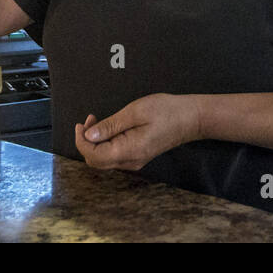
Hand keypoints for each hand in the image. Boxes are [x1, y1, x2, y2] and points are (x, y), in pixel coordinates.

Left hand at [73, 94, 201, 171]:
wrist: (191, 118)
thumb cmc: (166, 111)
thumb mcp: (135, 112)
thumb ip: (111, 125)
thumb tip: (88, 136)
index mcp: (128, 151)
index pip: (93, 156)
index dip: (81, 141)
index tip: (81, 123)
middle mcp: (130, 161)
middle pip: (96, 161)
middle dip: (86, 141)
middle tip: (89, 120)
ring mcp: (134, 161)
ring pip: (104, 160)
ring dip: (95, 142)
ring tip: (97, 121)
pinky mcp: (138, 156)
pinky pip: (113, 156)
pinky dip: (104, 144)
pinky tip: (108, 128)